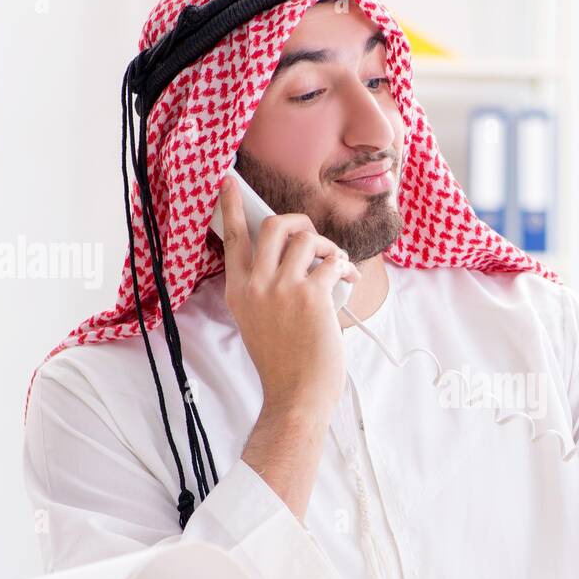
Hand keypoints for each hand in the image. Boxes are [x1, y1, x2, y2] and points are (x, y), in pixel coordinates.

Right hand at [219, 176, 360, 419]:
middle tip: (313, 236)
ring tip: (335, 267)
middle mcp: (256, 285)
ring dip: (328, 248)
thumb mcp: (258, 322)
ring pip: (307, 239)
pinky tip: (348, 283)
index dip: (232, 206)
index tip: (230, 182)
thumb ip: (264, 289)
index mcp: (239, 291)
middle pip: (275, 226)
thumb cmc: (285, 364)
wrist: (297, 396)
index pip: (233, 238)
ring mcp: (282, 289)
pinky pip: (332, 263)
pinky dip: (344, 269)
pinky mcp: (311, 296)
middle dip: (301, 222)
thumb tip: (291, 257)